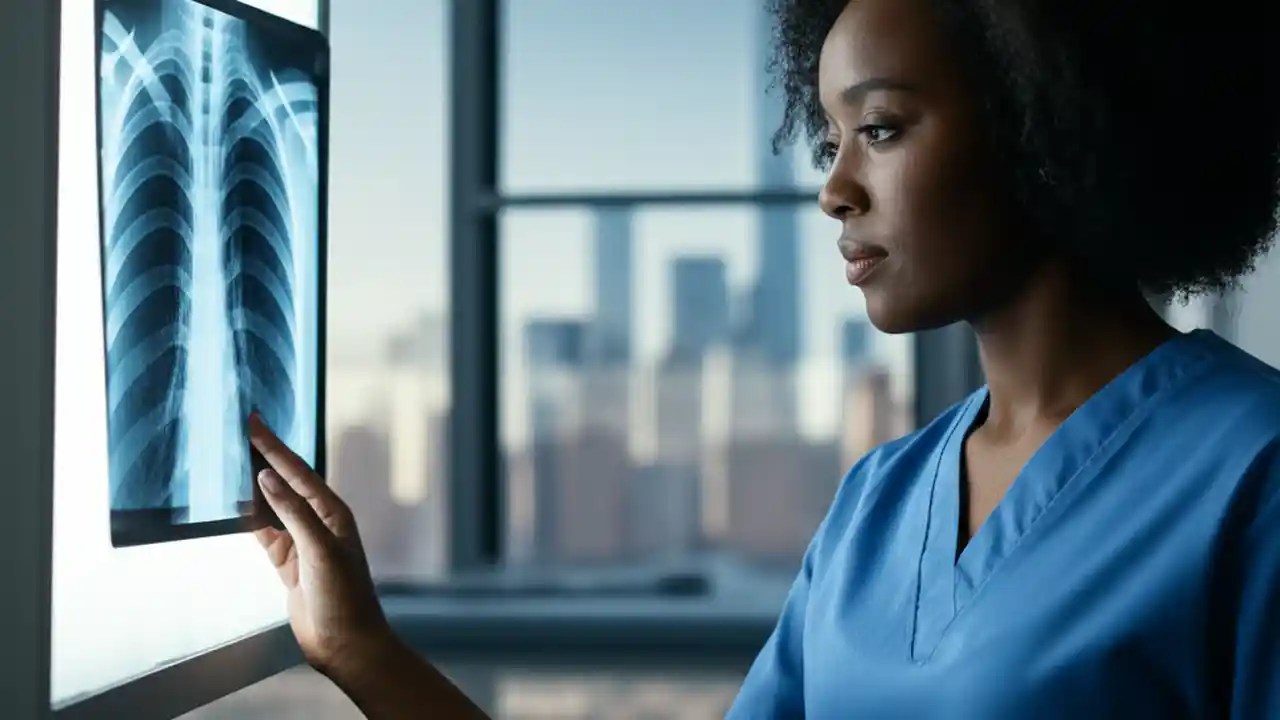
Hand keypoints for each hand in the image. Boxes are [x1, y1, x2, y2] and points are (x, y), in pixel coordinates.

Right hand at [249, 414, 394, 678]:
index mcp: (333, 512)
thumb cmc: (344, 598)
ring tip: (230, 459)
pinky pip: (265, 532)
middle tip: (239, 429)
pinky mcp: (289, 562)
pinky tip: (234, 505)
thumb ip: (292, 513)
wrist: (346, 644)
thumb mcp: (319, 550)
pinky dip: (249, 519)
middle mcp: (319, 522)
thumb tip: (266, 477)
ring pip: (272, 506)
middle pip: (285, 482)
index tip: (253, 422)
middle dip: (263, 456)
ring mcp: (303, 542)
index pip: (297, 471)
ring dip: (253, 485)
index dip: (274, 446)